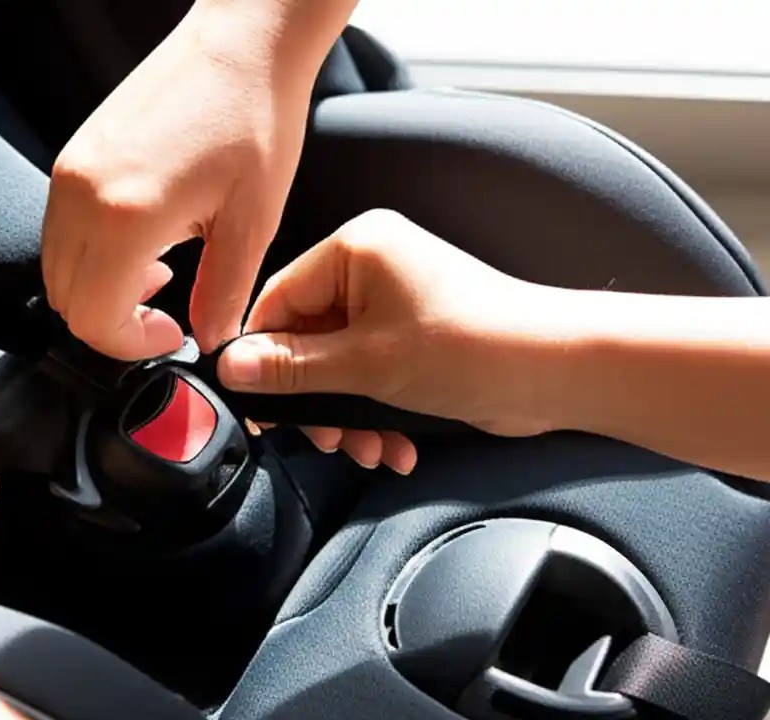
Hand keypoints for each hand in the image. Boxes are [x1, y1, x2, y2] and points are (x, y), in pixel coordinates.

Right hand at [42, 2, 329, 359]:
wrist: (240, 44)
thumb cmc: (253, 117)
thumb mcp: (253, 221)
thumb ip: (224, 292)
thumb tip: (210, 338)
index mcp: (125, 216)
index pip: (94, 318)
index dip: (130, 345)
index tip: (169, 335)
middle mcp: (82, 194)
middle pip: (65, 299)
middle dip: (111, 323)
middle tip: (162, 312)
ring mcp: (70, 173)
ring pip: (56, 267)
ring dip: (98, 288)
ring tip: (156, 272)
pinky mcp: (72, 157)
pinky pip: (59, 230)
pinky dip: (89, 254)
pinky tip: (140, 239)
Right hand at [218, 210, 554, 472]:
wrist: (556, 371)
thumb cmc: (473, 347)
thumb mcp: (364, 364)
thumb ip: (291, 368)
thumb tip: (233, 367)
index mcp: (356, 248)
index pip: (278, 298)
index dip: (260, 355)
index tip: (252, 400)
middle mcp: (374, 267)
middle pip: (307, 338)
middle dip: (316, 399)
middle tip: (320, 437)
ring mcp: (396, 302)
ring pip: (338, 365)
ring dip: (347, 416)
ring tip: (366, 449)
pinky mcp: (415, 337)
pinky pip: (371, 375)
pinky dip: (375, 413)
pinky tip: (393, 444)